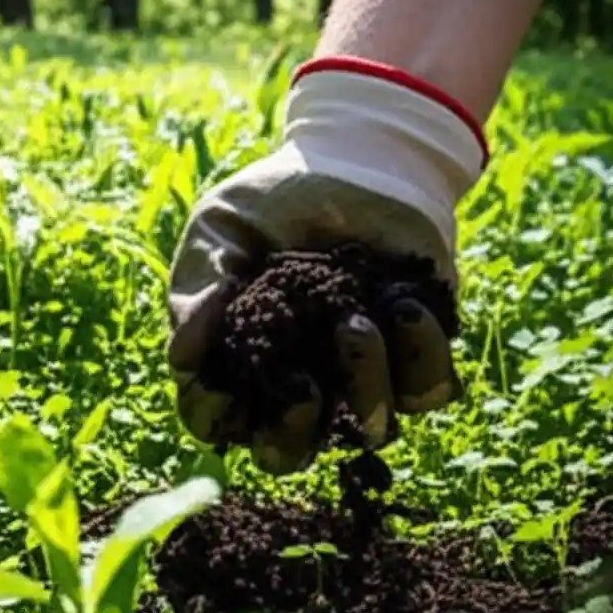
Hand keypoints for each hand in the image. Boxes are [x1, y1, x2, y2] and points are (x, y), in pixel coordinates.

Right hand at [167, 58, 486, 473]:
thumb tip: (183, 358)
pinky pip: (429, 390)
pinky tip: (404, 305)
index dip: (217, 419)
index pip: (216, 422)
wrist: (354, 159)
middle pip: (288, 453)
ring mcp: (360, 377)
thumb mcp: (219, 230)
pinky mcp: (418, 356)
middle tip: (301, 388)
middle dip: (293, 433)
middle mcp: (298, 384)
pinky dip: (421, 354)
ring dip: (363, 380)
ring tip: (355, 319)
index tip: (225, 389)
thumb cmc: (273, 200)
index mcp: (239, 364)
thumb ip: (198, 290)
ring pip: (369, 429)